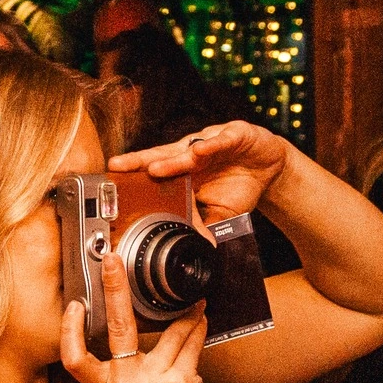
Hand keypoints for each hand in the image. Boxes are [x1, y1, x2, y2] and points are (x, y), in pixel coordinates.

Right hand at [61, 253, 220, 382]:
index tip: (75, 304)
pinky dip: (198, 327)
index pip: (75, 360)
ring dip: (186, 314)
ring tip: (194, 305)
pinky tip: (201, 320)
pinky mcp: (179, 381)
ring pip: (169, 333)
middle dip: (114, 289)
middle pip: (117, 329)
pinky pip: (190, 342)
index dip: (70, 331)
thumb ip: (119, 364)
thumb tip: (119, 317)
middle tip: (113, 262)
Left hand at [108, 120, 292, 224]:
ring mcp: (211, 143)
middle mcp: (192, 154)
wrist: (269, 165)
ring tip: (156, 169)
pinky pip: (223, 140)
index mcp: (185, 172)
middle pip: (162, 157)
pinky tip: (203, 150)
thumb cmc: (240, 185)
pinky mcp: (235, 135)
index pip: (156, 174)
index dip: (135, 178)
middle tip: (118, 167)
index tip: (113, 186)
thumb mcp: (222, 212)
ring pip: (189, 150)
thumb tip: (197, 247)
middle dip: (139, 162)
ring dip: (173, 159)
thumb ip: (207, 225)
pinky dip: (213, 144)